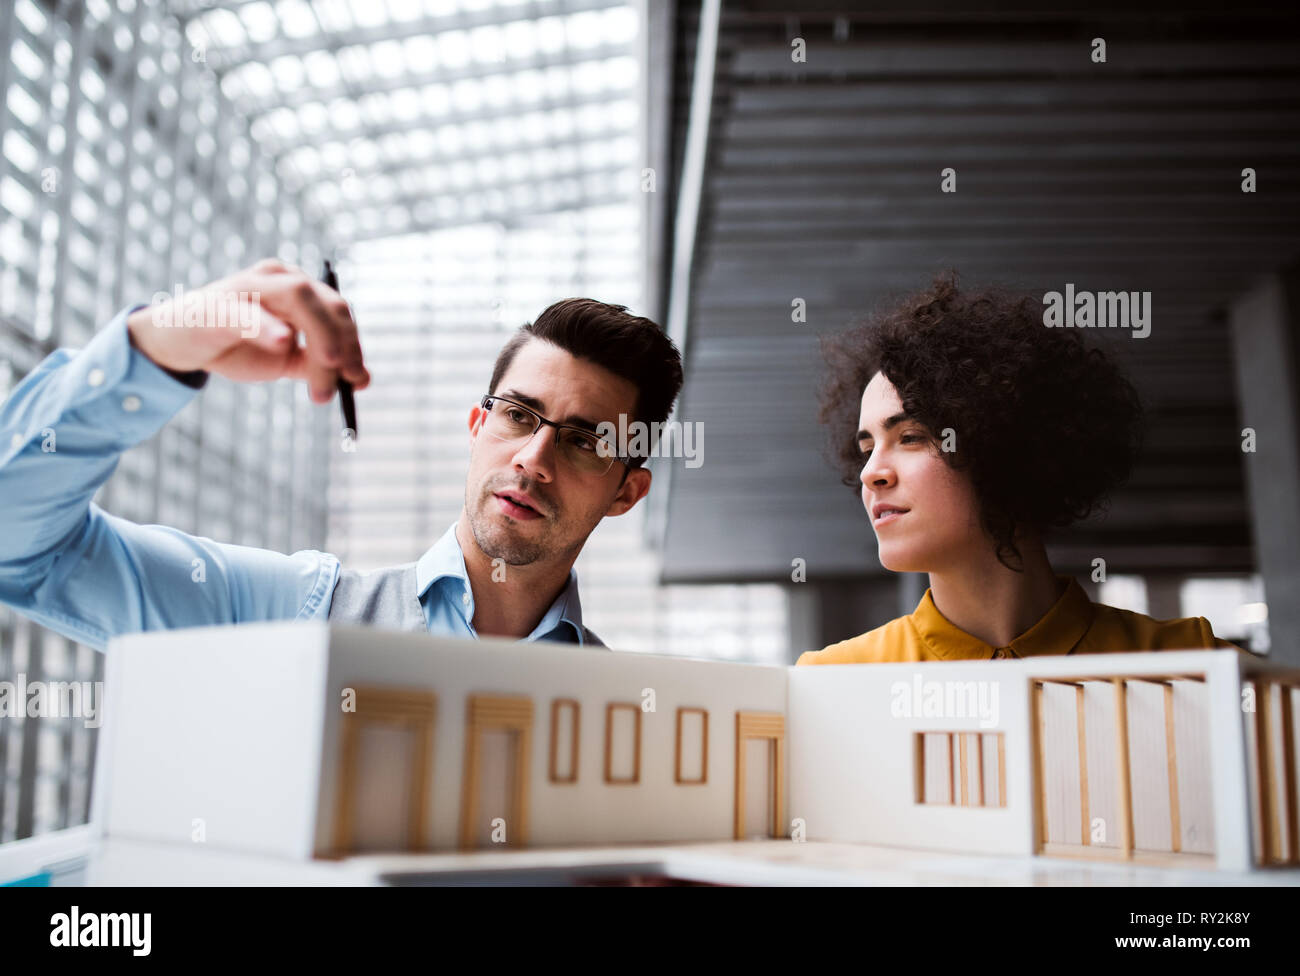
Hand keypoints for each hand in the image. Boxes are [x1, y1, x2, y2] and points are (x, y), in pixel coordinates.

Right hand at [126, 258, 370, 402]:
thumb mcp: (285, 359)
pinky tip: (283, 340)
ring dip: (320, 335)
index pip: (339, 311)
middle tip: (344, 383)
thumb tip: (362, 380)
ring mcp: (249, 286)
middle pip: (327, 303)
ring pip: (299, 297)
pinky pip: (248, 311)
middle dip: (343, 345)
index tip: (359, 380)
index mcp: (298, 289)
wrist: (179, 344)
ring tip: (325, 372)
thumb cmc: (235, 346)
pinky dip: (268, 325)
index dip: (355, 345)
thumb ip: (320, 366)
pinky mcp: (218, 304)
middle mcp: (279, 278)